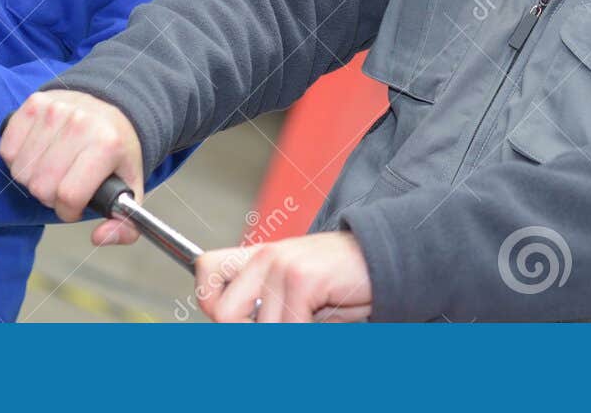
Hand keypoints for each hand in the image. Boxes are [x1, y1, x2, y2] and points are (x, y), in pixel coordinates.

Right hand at [0, 90, 145, 229]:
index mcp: (107, 145)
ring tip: (52, 168)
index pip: (68, 196)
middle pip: (41, 186)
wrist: (111, 106)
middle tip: (64, 185)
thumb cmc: (116, 151)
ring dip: (34, 178)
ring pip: (22, 171)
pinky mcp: (34, 103)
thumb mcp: (131, 188)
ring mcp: (55, 110)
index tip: (76, 204)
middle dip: (51, 196)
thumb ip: (125, 226)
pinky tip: (38, 153)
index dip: (69, 211)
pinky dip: (18, 159)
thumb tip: (99, 237)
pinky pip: (8, 149)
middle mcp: (81, 123)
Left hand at [196, 233, 371, 322]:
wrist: (385, 257)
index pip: (205, 269)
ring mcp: (281, 265)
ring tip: (310, 321)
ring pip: (262, 331)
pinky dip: (307, 335)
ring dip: (289, 335)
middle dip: (248, 335)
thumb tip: (237, 332)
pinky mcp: (301, 278)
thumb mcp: (295, 294)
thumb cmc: (342, 280)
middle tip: (283, 326)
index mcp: (258, 256)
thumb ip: (265, 310)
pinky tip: (321, 320)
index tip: (238, 321)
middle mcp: (264, 256)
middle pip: (223, 313)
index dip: (213, 304)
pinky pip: (289, 328)